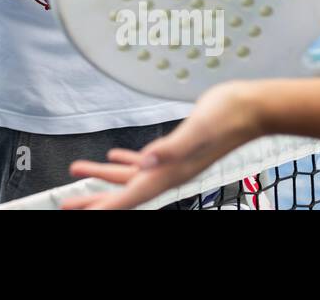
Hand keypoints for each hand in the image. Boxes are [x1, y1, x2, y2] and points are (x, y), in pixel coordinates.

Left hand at [58, 82, 262, 208]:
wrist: (251, 108)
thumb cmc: (228, 116)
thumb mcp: (197, 130)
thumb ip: (172, 147)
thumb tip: (145, 160)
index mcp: (171, 173)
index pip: (132, 196)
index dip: (106, 206)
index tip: (82, 212)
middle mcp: (170, 173)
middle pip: (126, 192)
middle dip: (96, 197)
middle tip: (68, 202)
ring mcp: (173, 163)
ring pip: (131, 176)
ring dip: (104, 176)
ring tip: (79, 170)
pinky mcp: (176, 149)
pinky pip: (145, 162)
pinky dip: (127, 161)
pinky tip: (115, 155)